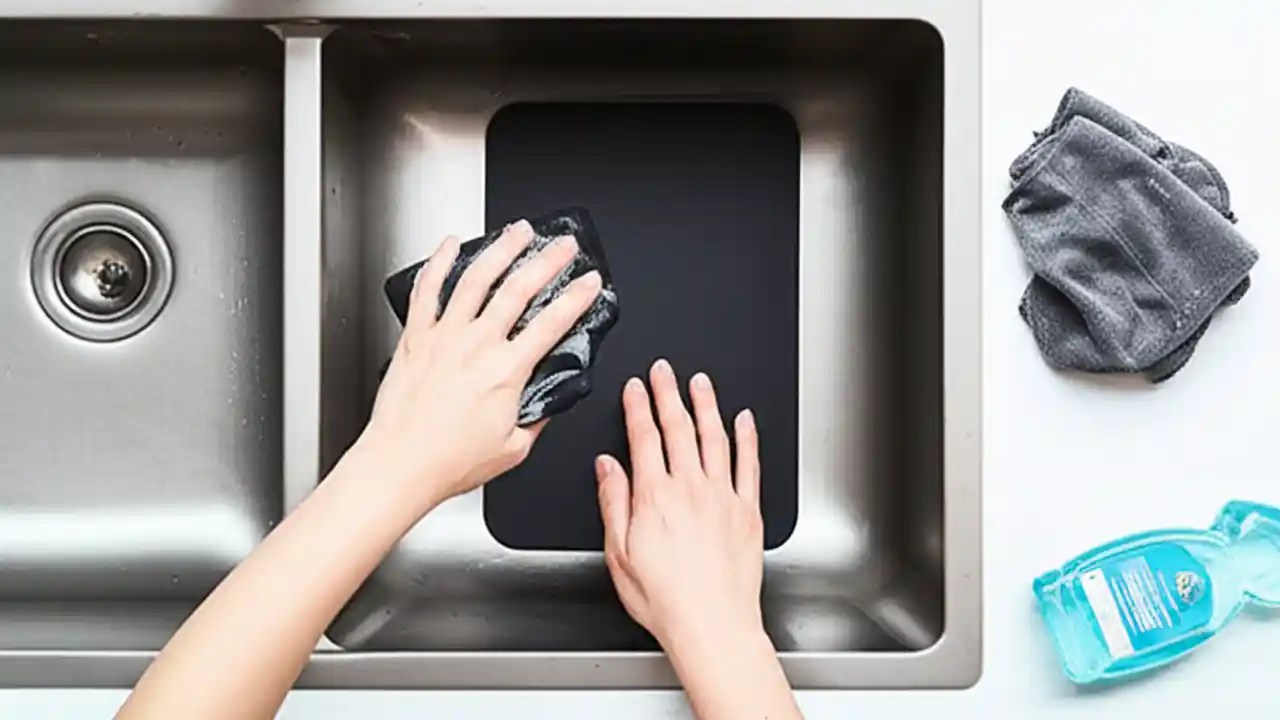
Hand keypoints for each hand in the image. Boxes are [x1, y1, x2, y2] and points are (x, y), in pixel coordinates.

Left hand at [357, 219, 602, 509]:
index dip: (577, 297)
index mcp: (506, 371)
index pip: (553, 323)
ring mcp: (444, 335)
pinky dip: (439, 262)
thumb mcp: (513, 448)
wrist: (400, 463)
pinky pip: (428, 289)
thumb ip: (536, 419)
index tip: (589, 281)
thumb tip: (546, 403)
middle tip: (563, 245)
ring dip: (502, 249)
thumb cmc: (448, 461)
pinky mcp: (416, 337)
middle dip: (548, 261)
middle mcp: (477, 345)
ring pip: (477, 278)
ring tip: (518, 231)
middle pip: (519, 288)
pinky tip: (450, 245)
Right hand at [595, 359, 763, 649]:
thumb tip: (608, 467)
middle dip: (669, 394)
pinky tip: (744, 421)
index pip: (644, 438)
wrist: (712, 625)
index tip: (636, 388)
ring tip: (701, 383)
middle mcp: (691, 489)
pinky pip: (749, 464)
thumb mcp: (618, 554)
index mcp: (655, 497)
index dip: (638, 407)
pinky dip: (747, 438)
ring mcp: (723, 496)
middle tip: (665, 371)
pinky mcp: (749, 511)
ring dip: (706, 405)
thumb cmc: (666, 600)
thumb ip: (613, 503)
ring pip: (715, 437)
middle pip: (679, 428)